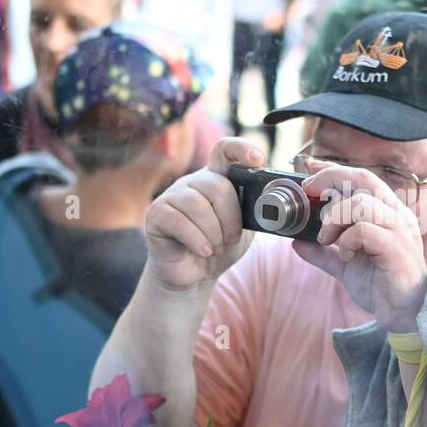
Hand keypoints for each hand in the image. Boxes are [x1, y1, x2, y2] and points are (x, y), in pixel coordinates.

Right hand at [142, 137, 261, 290]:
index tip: (258, 160)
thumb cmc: (219, 248)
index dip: (241, 149)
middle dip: (230, 218)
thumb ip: (254, 211)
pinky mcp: (156, 214)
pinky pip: (178, 220)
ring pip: (197, 204)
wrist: (194, 276)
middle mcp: (193, 183)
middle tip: (231, 239)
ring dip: (213, 231)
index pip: (225, 150)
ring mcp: (172, 196)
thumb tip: (269, 203)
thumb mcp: (244, 229)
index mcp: (216, 180)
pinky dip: (197, 239)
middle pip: (217, 185)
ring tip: (216, 248)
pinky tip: (204, 251)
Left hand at [291, 165, 426, 331]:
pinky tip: (346, 255)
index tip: (309, 170)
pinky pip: (364, 230)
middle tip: (308, 191)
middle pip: (364, 179)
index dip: (334, 170)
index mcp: (388, 213)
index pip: (362, 178)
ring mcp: (399, 230)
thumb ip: (323, 253)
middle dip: (331, 178)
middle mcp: (397, 215)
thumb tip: (296, 243)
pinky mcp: (396, 248)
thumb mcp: (345, 266)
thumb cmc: (382, 287)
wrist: (405, 315)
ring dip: (335, 219)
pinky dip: (346, 240)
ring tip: (328, 239)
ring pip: (361, 203)